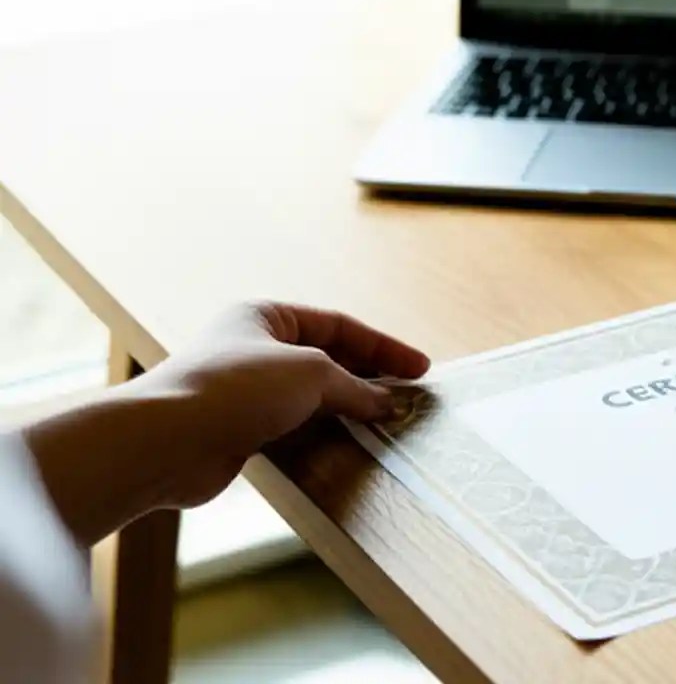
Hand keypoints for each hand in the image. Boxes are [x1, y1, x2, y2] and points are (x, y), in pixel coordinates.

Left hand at [142, 302, 430, 505]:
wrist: (169, 441)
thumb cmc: (236, 388)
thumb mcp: (312, 373)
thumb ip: (356, 387)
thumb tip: (388, 403)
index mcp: (265, 315)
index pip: (338, 325)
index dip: (383, 346)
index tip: (420, 367)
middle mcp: (254, 348)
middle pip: (327, 359)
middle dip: (369, 376)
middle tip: (408, 395)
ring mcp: (246, 390)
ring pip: (311, 396)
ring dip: (347, 408)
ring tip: (386, 421)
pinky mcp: (240, 430)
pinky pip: (294, 427)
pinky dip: (324, 433)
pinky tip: (349, 443)